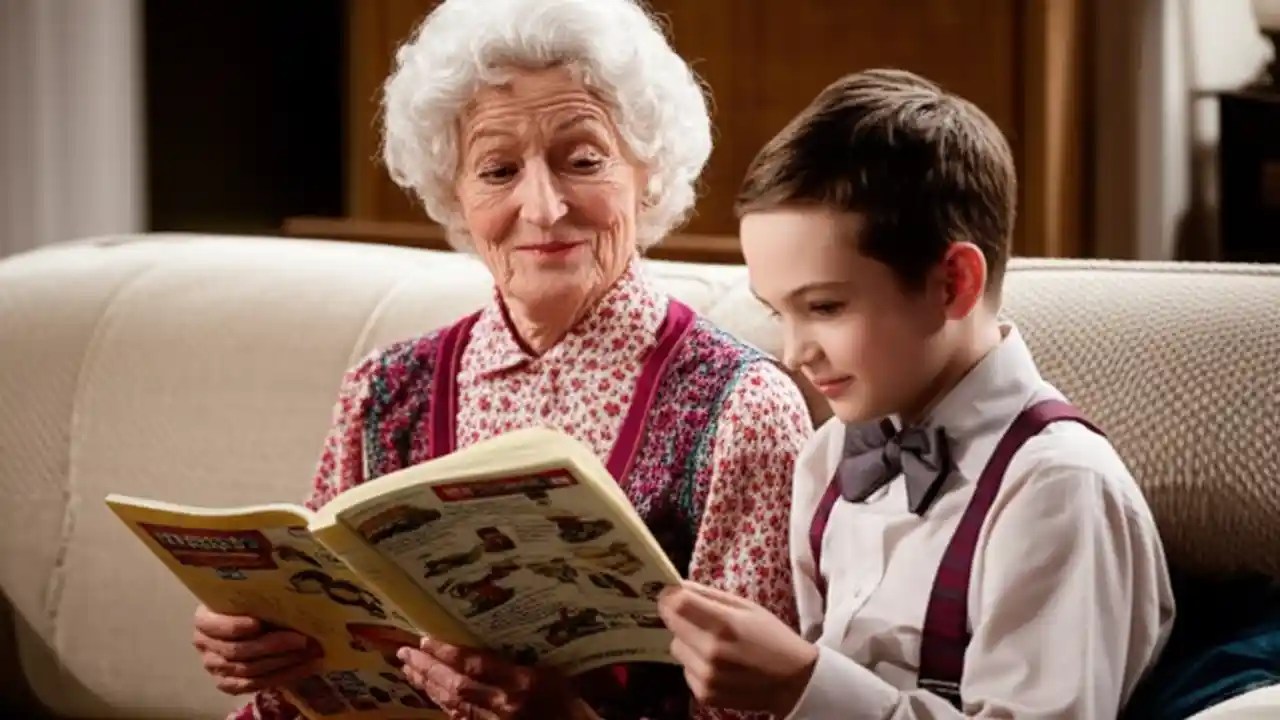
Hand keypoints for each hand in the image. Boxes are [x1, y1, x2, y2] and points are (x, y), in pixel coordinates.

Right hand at [191, 604, 321, 694]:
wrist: (244, 626)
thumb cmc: (248, 605)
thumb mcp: (249, 598)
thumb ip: (260, 601)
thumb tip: (292, 599)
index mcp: (205, 620)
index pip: (219, 626)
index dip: (237, 626)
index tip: (258, 623)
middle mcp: (205, 646)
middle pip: (238, 651)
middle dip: (273, 646)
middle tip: (302, 640)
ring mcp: (215, 668)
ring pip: (250, 671)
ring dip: (284, 663)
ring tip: (310, 654)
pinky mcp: (228, 684)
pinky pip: (255, 685)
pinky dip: (284, 676)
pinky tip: (306, 668)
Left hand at [398, 637, 587, 719]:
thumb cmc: (576, 710)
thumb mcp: (558, 678)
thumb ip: (525, 665)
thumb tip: (492, 645)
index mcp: (524, 683)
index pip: (476, 665)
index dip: (447, 653)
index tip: (425, 639)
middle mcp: (505, 704)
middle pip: (457, 686)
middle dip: (428, 669)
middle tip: (404, 652)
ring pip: (453, 705)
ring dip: (428, 687)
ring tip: (409, 670)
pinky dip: (444, 706)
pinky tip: (433, 696)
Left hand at [658, 581, 817, 715]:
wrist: (793, 681)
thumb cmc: (771, 637)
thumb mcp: (746, 607)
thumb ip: (709, 596)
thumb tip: (677, 585)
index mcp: (724, 624)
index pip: (677, 604)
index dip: (670, 596)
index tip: (672, 593)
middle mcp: (712, 652)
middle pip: (672, 625)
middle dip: (679, 617)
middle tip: (698, 617)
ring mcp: (707, 677)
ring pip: (676, 648)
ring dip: (687, 642)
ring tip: (712, 644)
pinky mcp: (705, 694)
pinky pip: (685, 669)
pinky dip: (695, 663)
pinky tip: (716, 664)